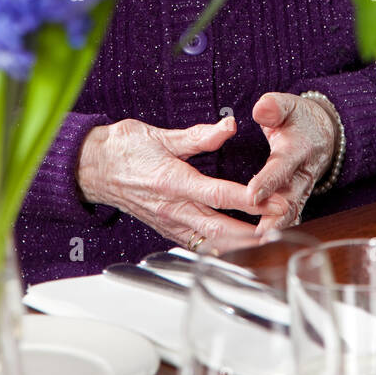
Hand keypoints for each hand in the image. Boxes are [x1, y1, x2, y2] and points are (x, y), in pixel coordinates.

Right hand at [76, 114, 279, 252]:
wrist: (93, 167)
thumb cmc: (124, 149)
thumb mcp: (161, 135)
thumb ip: (199, 135)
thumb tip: (228, 126)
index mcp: (173, 181)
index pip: (218, 194)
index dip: (249, 199)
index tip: (272, 200)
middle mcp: (173, 208)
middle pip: (221, 229)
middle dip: (254, 232)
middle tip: (282, 227)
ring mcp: (170, 223)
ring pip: (212, 243)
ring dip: (242, 245)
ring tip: (270, 241)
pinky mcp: (168, 229)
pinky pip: (199, 245)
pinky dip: (222, 249)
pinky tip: (241, 249)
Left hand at [246, 92, 338, 237]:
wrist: (322, 133)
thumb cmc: (297, 119)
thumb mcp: (287, 105)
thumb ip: (274, 107)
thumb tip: (261, 109)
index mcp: (298, 148)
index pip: (282, 166)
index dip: (269, 181)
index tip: (253, 194)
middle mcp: (302, 173)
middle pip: (289, 198)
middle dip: (274, 217)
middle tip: (257, 233)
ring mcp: (302, 189)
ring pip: (290, 213)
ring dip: (275, 230)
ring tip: (255, 246)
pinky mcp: (297, 200)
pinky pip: (288, 219)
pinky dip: (276, 234)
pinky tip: (258, 247)